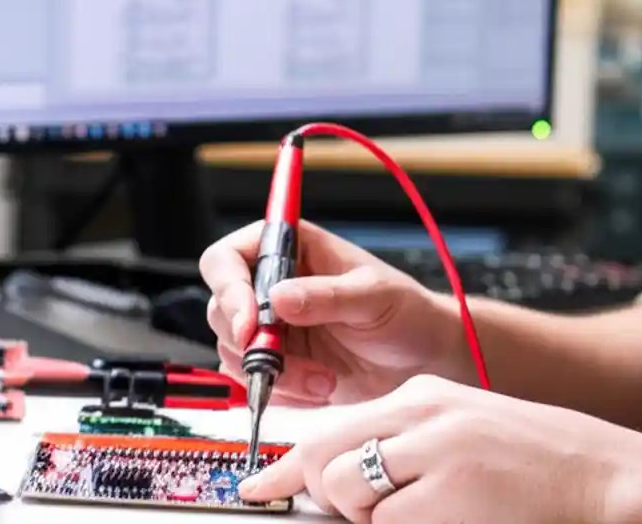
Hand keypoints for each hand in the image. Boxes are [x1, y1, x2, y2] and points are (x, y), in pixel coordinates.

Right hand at [200, 220, 462, 405]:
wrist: (420, 359)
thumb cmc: (404, 311)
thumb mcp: (373, 297)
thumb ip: (327, 297)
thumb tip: (279, 298)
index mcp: (289, 249)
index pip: (227, 258)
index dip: (229, 289)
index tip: (250, 324)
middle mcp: (270, 285)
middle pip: (221, 308)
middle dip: (250, 342)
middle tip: (283, 362)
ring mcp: (270, 327)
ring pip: (233, 351)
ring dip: (273, 373)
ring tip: (323, 378)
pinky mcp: (277, 363)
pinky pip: (253, 382)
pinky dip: (283, 391)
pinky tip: (321, 386)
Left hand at [238, 375, 629, 523]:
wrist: (601, 475)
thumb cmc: (531, 462)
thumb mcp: (456, 433)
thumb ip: (398, 445)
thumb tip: (332, 478)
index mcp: (419, 396)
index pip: (329, 426)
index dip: (284, 464)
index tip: (257, 486)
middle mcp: (419, 415)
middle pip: (323, 458)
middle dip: (322, 495)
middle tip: (357, 512)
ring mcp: (433, 454)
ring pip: (347, 493)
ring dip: (366, 517)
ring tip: (416, 514)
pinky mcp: (447, 496)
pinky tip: (443, 518)